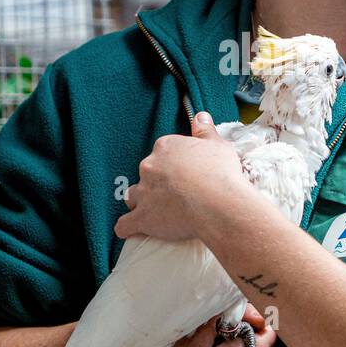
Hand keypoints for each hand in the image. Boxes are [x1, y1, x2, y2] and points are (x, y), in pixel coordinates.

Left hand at [113, 112, 249, 242]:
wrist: (218, 204)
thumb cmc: (220, 173)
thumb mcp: (218, 145)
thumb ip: (205, 130)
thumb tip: (200, 116)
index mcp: (165, 147)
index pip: (161, 153)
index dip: (173, 165)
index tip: (185, 174)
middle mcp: (149, 167)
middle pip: (146, 174)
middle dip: (157, 184)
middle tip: (178, 195)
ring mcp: (144, 193)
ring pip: (133, 197)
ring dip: (141, 203)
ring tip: (158, 212)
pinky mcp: (143, 217)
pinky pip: (124, 225)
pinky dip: (127, 228)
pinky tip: (131, 230)